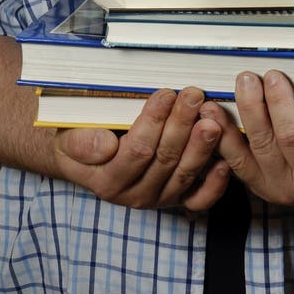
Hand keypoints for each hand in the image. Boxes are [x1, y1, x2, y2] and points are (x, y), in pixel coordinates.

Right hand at [53, 86, 229, 211]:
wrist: (85, 159)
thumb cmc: (80, 140)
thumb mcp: (69, 138)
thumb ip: (82, 143)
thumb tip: (106, 146)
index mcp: (108, 181)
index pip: (136, 150)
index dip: (153, 122)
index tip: (165, 94)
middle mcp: (136, 195)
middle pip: (165, 159)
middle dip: (181, 124)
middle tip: (194, 95)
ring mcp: (160, 199)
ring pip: (185, 174)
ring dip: (201, 146)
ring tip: (212, 120)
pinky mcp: (178, 199)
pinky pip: (199, 199)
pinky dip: (215, 184)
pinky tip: (224, 163)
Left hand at [201, 70, 293, 209]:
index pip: (292, 137)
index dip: (279, 105)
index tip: (273, 77)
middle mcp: (293, 187)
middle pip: (263, 143)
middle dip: (250, 107)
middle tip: (245, 77)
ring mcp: (274, 189)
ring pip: (242, 158)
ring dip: (224, 130)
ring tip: (210, 104)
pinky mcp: (264, 185)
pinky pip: (237, 166)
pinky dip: (222, 145)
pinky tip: (210, 124)